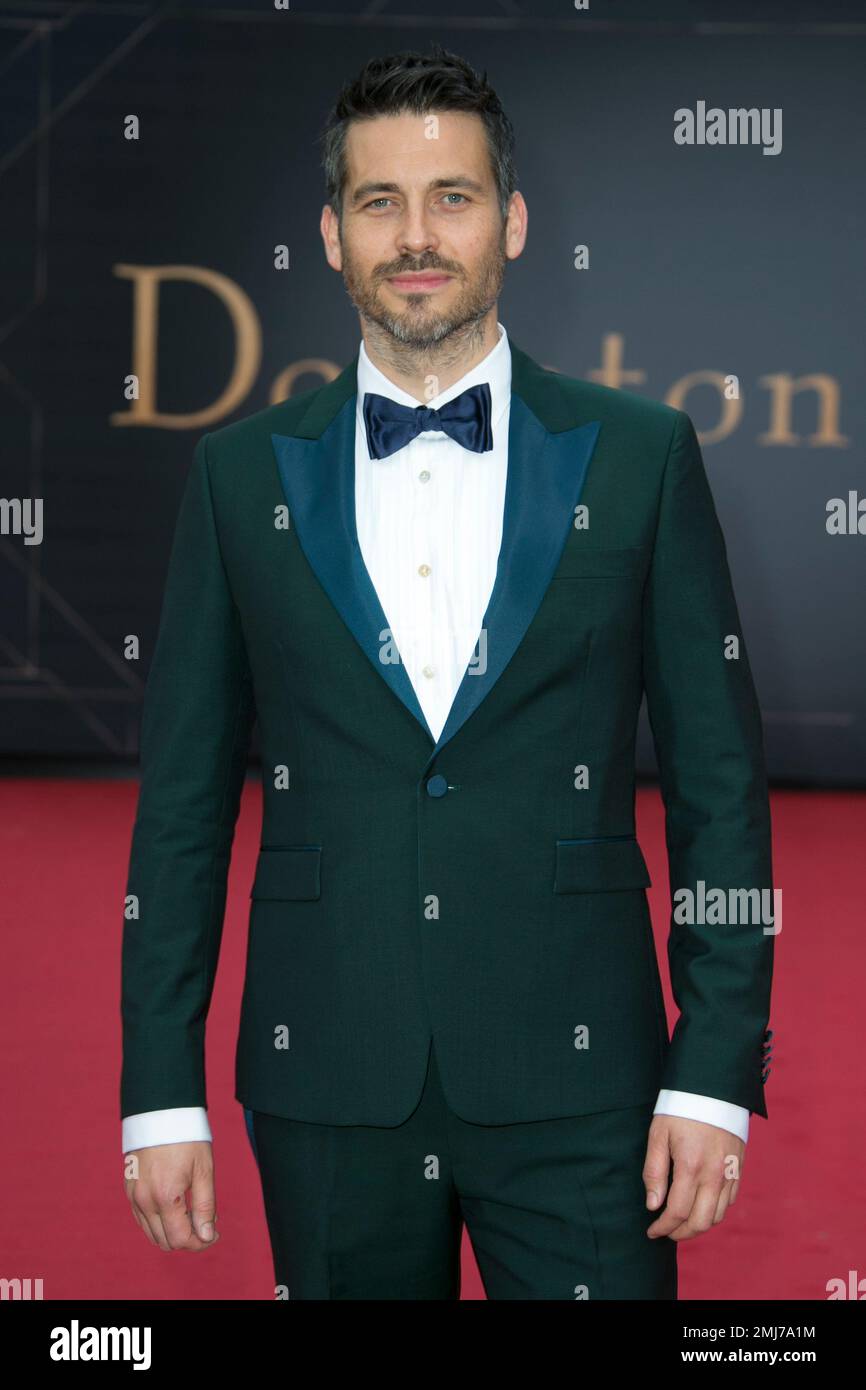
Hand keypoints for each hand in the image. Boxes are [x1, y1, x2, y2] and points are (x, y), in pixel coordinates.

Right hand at [124, 1142, 218, 1250]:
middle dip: (188, 1239)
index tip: (215, 1233)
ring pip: (152, 1234)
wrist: (160, 1111)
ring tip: (193, 1213)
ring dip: (173, 1232)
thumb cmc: (186, 1138)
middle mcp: (145, 1201)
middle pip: (165, 1241)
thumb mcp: (204, 1170)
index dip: (200, 1242)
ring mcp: (134, 1197)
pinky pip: (142, 1219)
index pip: (180, 1239)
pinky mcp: (129, 1190)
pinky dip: (159, 1222)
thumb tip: (207, 1237)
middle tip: (207, 1223)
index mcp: (166, 1197)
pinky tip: (176, 1207)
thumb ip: (205, 1207)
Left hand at [642, 1115, 743, 1240]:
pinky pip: (729, 1201)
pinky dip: (714, 1211)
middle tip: (666, 1231)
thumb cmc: (680, 1109)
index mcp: (691, 1167)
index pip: (677, 1212)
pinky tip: (699, 1206)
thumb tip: (653, 1205)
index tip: (652, 1231)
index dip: (663, 1228)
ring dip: (698, 1226)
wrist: (713, 1087)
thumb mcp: (659, 1135)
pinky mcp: (738, 1168)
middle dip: (680, 1233)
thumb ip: (654, 1172)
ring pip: (717, 1216)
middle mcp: (714, 1175)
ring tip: (681, 1222)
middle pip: (700, 1222)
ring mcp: (729, 1173)